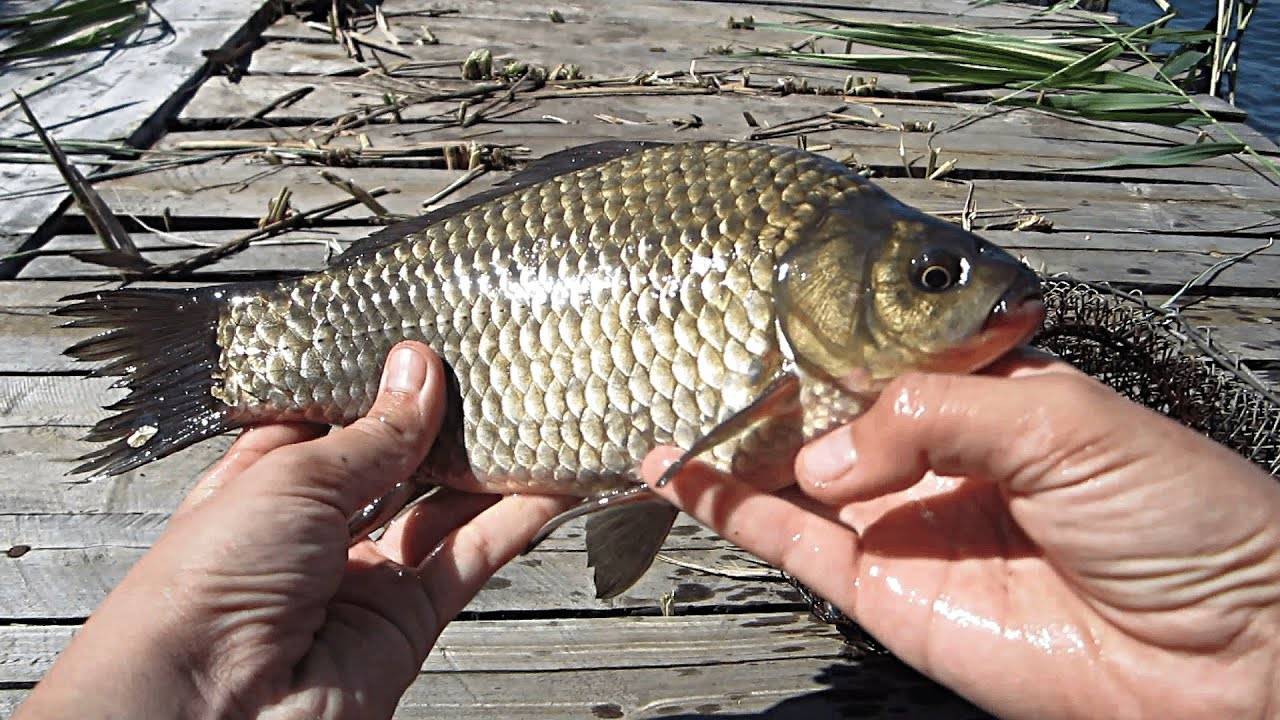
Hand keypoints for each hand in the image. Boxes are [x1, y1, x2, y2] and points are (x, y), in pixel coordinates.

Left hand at [17, 342, 572, 719]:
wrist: (212, 709)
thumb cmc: (205, 589)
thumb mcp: (290, 478)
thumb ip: (372, 433)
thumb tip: (417, 373)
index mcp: (263, 486)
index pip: (332, 423)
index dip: (378, 386)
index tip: (426, 346)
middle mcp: (315, 533)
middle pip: (395, 466)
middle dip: (440, 424)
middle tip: (489, 373)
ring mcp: (364, 577)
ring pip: (441, 510)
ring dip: (485, 468)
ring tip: (529, 414)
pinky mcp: (408, 618)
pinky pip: (470, 558)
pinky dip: (512, 521)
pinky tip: (545, 483)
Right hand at [641, 350, 1279, 719]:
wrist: (1224, 648)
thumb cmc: (1177, 515)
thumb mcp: (1059, 418)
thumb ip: (932, 414)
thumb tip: (827, 454)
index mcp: (984, 397)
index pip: (878, 357)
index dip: (819, 339)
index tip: (756, 312)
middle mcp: (934, 458)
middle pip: (825, 416)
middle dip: (762, 389)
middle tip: (694, 355)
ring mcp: (902, 524)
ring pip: (792, 477)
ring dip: (727, 446)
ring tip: (664, 407)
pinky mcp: (882, 590)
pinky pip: (790, 542)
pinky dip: (729, 510)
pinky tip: (680, 473)